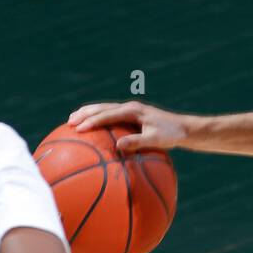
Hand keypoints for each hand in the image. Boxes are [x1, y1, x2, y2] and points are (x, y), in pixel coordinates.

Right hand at [69, 101, 189, 152]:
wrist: (183, 128)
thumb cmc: (171, 134)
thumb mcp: (157, 140)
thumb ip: (138, 142)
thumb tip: (119, 145)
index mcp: (133, 111)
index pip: (107, 114)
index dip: (92, 121)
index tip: (78, 128)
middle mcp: (130, 107)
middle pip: (102, 107)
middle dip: (84, 113)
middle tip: (68, 121)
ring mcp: (130, 110)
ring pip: (104, 109)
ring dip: (88, 113)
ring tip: (73, 120)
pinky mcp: (131, 116)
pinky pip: (110, 115)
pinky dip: (98, 118)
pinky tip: (92, 128)